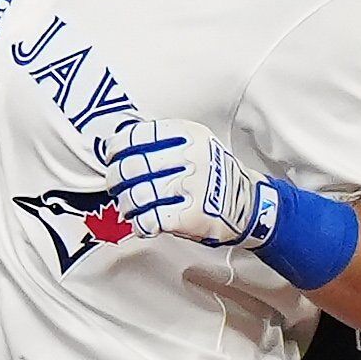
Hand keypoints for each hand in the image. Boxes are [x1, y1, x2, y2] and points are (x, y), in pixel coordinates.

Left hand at [102, 119, 278, 248]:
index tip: (113, 157)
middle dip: (116, 179)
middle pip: (133, 167)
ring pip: (137, 195)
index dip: (117, 148)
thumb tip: (117, 146)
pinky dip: (140, 224)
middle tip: (116, 185)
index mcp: (190, 135)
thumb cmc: (213, 175)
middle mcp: (193, 158)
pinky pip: (150, 220)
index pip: (138, 136)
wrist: (247, 203)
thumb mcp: (195, 144)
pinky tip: (144, 223)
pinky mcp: (192, 216)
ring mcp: (194, 187)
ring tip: (130, 206)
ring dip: (126, 204)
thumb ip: (162, 142)